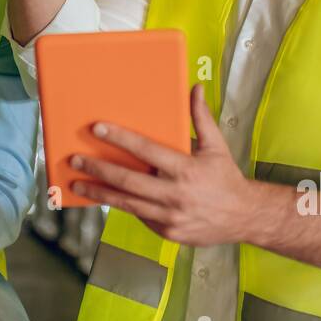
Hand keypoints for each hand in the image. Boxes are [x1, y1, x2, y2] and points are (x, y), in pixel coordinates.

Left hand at [70, 84, 255, 245]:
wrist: (245, 217)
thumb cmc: (226, 178)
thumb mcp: (217, 146)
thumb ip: (201, 117)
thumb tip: (194, 88)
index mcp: (186, 170)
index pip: (145, 150)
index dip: (120, 138)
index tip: (97, 128)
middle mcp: (175, 195)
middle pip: (127, 180)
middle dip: (97, 168)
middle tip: (75, 159)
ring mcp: (169, 217)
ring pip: (126, 203)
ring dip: (99, 192)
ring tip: (78, 183)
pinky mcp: (167, 232)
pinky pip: (139, 217)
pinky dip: (122, 205)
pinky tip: (105, 196)